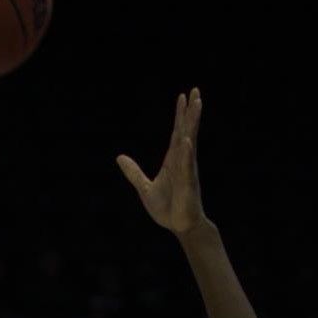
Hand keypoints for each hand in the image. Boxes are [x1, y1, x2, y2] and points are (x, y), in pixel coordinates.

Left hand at [117, 88, 208, 234]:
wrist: (178, 226)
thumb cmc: (166, 208)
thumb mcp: (143, 188)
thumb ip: (133, 172)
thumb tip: (120, 158)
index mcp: (173, 160)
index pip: (177, 132)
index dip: (180, 115)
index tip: (183, 97)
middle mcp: (182, 160)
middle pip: (186, 130)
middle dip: (190, 111)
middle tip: (196, 91)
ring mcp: (187, 169)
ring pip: (190, 141)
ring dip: (193, 123)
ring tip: (197, 105)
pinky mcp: (188, 182)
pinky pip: (187, 165)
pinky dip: (187, 153)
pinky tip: (187, 140)